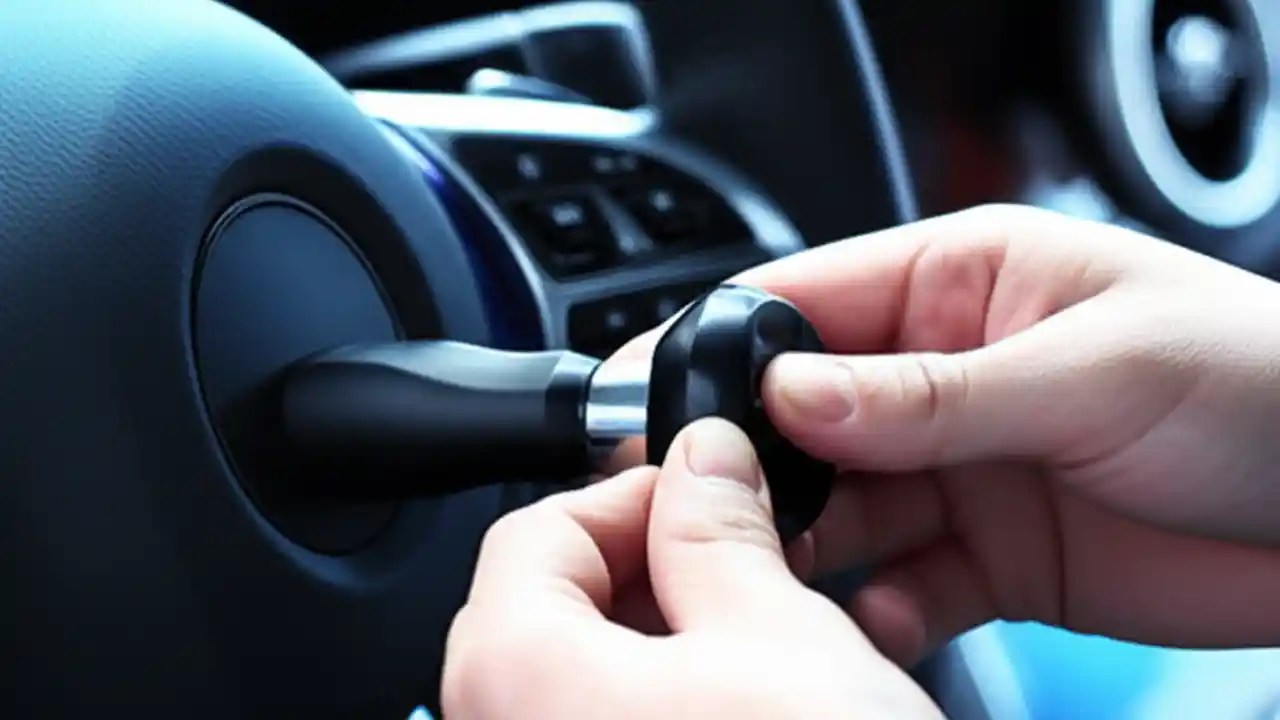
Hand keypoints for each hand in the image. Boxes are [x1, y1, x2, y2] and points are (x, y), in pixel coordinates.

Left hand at [442, 419, 941, 719]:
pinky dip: (664, 692)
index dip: (634, 486)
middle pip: (551, 597)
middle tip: (741, 554)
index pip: (538, 523)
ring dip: (666, 629)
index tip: (707, 487)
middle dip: (653, 559)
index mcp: (516, 669)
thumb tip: (703, 457)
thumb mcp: (781, 638)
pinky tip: (747, 698)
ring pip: (582, 667)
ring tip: (761, 632)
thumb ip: (721, 526)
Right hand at [724, 205, 1279, 663]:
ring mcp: (965, 467)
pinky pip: (904, 583)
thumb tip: (788, 395)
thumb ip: (928, 393)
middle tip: (709, 510)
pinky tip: (878, 621)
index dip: (724, 349)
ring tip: (782, 578)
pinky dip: (879, 609)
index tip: (659, 403)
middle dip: (754, 463)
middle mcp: (947, 373)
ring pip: (844, 507)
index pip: (807, 301)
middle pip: (806, 416)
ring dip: (809, 544)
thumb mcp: (1088, 372)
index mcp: (962, 283)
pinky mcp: (992, 554)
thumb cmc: (1259, 384)